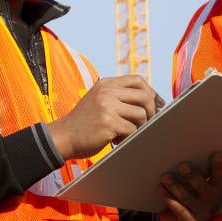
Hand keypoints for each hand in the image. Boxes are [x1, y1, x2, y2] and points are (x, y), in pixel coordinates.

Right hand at [47, 75, 164, 159]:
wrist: (63, 136)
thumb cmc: (84, 122)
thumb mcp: (99, 99)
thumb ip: (118, 96)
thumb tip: (151, 100)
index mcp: (106, 84)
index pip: (137, 80)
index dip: (151, 92)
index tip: (159, 104)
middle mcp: (107, 92)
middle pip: (144, 96)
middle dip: (152, 111)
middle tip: (148, 122)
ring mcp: (107, 106)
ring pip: (141, 114)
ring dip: (139, 127)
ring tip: (126, 132)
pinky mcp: (108, 123)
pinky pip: (132, 130)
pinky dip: (128, 137)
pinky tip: (116, 140)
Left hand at [158, 153, 221, 220]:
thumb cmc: (197, 197)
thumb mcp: (203, 187)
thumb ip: (199, 174)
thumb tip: (187, 154)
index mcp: (217, 188)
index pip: (218, 175)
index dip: (218, 165)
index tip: (217, 154)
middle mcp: (211, 200)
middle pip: (201, 186)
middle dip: (191, 175)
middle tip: (182, 166)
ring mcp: (200, 211)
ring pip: (186, 197)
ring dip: (175, 186)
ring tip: (165, 176)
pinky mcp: (189, 219)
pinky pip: (177, 208)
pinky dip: (168, 197)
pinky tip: (160, 187)